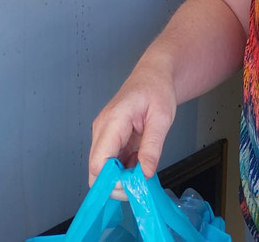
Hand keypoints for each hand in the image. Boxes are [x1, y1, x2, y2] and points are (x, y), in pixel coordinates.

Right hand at [89, 60, 176, 193]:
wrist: (153, 74)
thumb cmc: (157, 89)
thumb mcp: (162, 117)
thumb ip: (152, 147)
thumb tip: (145, 174)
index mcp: (113, 121)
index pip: (99, 163)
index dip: (113, 181)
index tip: (134, 184)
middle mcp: (102, 129)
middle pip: (96, 171)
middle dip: (116, 184)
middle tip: (139, 182)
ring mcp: (103, 134)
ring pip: (102, 170)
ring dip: (122, 177)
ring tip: (143, 165)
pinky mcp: (108, 138)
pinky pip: (110, 163)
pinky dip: (124, 169)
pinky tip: (139, 159)